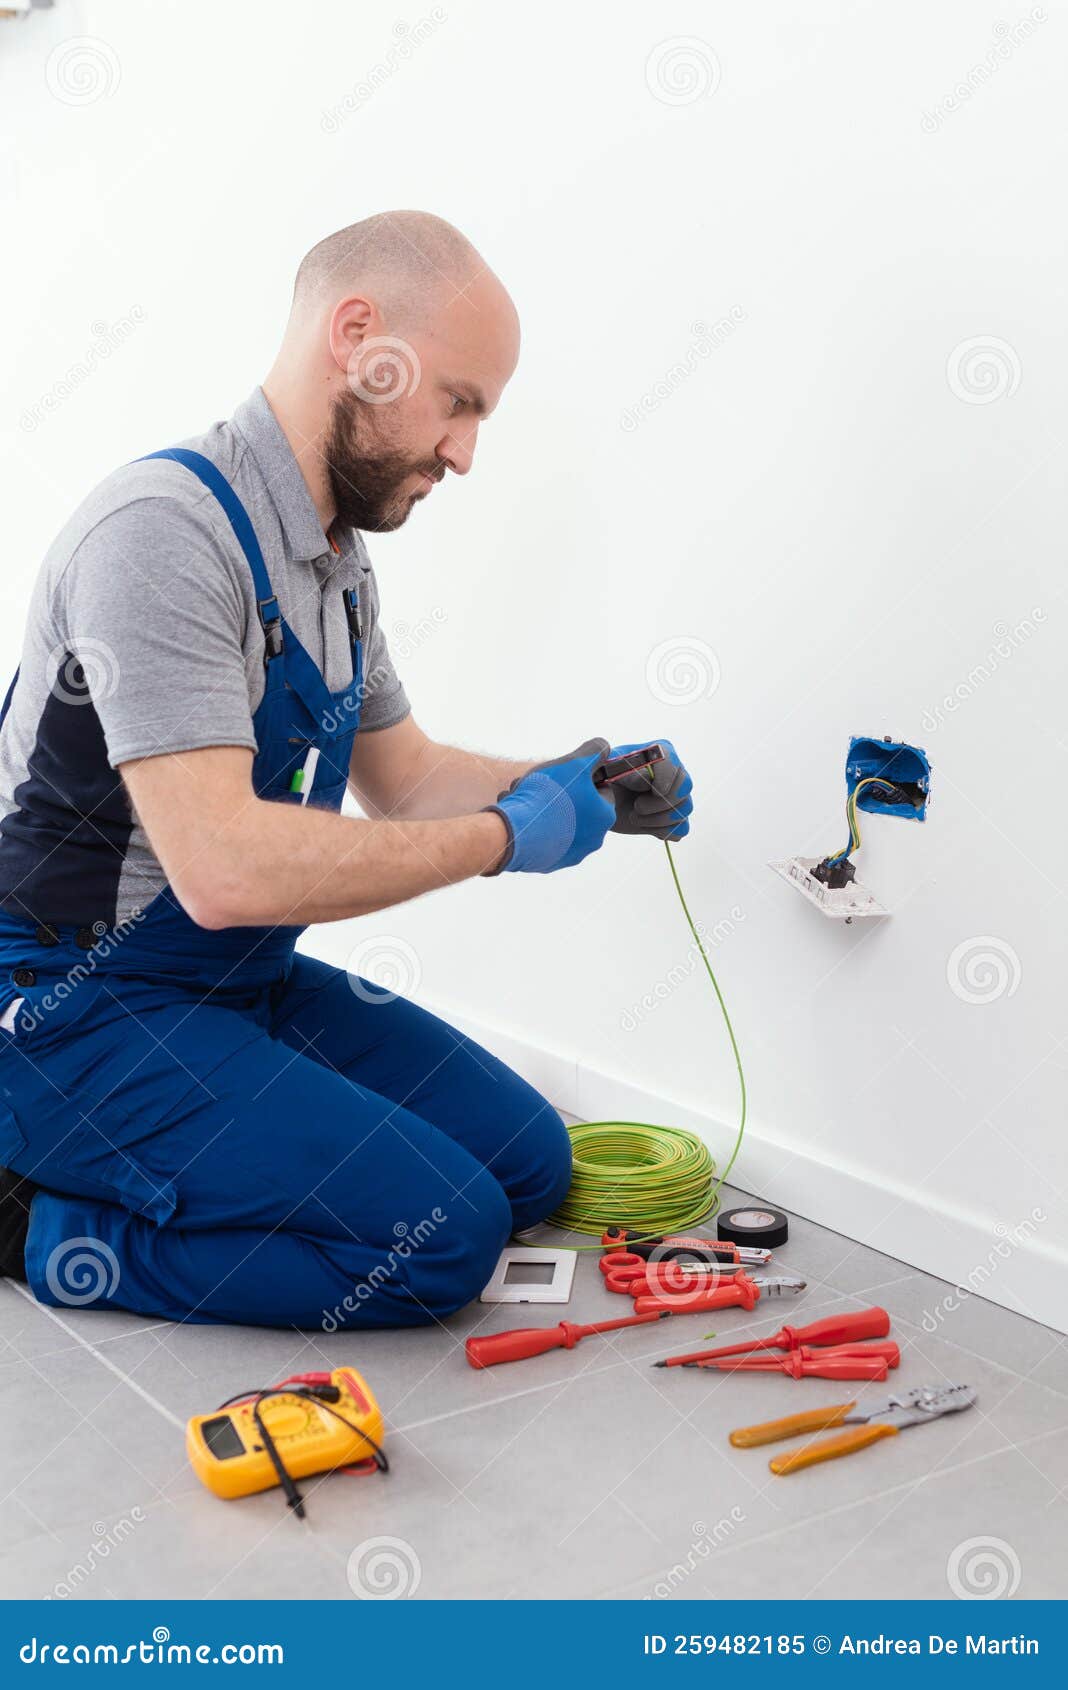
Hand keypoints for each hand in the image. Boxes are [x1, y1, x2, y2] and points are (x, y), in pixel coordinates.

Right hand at [484, 738, 615, 873]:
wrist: (515, 832)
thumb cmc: (548, 797)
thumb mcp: (575, 763)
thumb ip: (594, 751)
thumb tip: (604, 747)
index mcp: (604, 816)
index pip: (601, 790)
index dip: (582, 779)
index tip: (564, 776)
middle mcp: (593, 839)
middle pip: (578, 806)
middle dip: (560, 794)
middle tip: (541, 786)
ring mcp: (571, 854)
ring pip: (559, 822)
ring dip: (544, 808)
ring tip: (525, 799)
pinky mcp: (550, 863)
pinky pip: (544, 838)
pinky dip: (535, 827)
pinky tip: (522, 817)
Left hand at [604, 740, 692, 840]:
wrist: (599, 803)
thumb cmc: (602, 779)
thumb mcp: (606, 770)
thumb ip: (621, 768)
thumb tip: (642, 775)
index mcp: (659, 753)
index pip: (673, 763)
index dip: (666, 779)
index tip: (654, 791)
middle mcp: (673, 773)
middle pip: (685, 787)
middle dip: (660, 802)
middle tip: (637, 807)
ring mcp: (676, 797)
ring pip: (684, 809)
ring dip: (657, 819)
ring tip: (633, 817)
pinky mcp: (673, 819)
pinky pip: (681, 829)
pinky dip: (663, 831)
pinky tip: (643, 825)